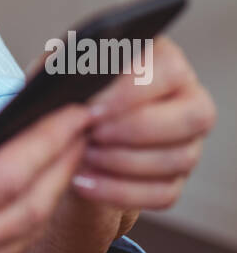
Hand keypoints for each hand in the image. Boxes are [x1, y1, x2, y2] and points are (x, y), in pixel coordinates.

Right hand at [0, 101, 94, 252]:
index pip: (7, 176)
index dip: (47, 142)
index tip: (71, 113)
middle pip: (29, 210)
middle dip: (63, 164)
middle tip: (80, 126)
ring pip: (24, 239)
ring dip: (52, 194)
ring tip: (63, 153)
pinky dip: (28, 223)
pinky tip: (30, 194)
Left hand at [70, 36, 216, 212]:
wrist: (65, 135)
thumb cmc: (68, 92)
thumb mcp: (60, 70)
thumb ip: (65, 67)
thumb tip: (66, 79)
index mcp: (163, 59)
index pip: (170, 69)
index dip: (133, 91)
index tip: (92, 108)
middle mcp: (188, 98)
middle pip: (192, 117)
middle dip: (134, 130)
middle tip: (90, 134)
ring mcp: (188, 142)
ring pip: (179, 159)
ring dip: (123, 162)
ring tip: (83, 156)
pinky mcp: (175, 179)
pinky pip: (163, 194)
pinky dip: (119, 191)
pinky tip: (85, 182)